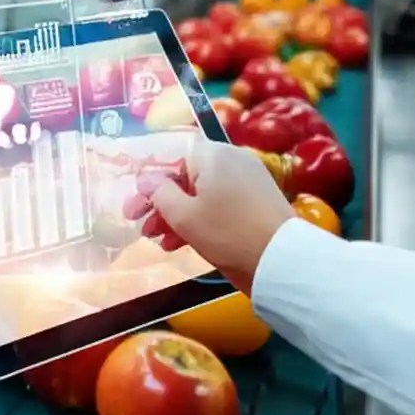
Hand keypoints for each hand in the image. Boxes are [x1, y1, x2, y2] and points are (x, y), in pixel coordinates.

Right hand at [123, 137, 293, 296]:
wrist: (281, 261)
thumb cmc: (227, 233)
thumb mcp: (184, 216)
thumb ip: (159, 193)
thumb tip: (146, 178)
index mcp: (212, 155)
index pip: (171, 153)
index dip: (147, 176)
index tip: (133, 199)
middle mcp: (229, 160)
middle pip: (184, 174)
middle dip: (158, 200)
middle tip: (137, 222)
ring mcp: (245, 180)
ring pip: (199, 192)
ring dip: (174, 214)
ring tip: (156, 239)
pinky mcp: (253, 201)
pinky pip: (217, 203)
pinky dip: (197, 218)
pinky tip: (178, 243)